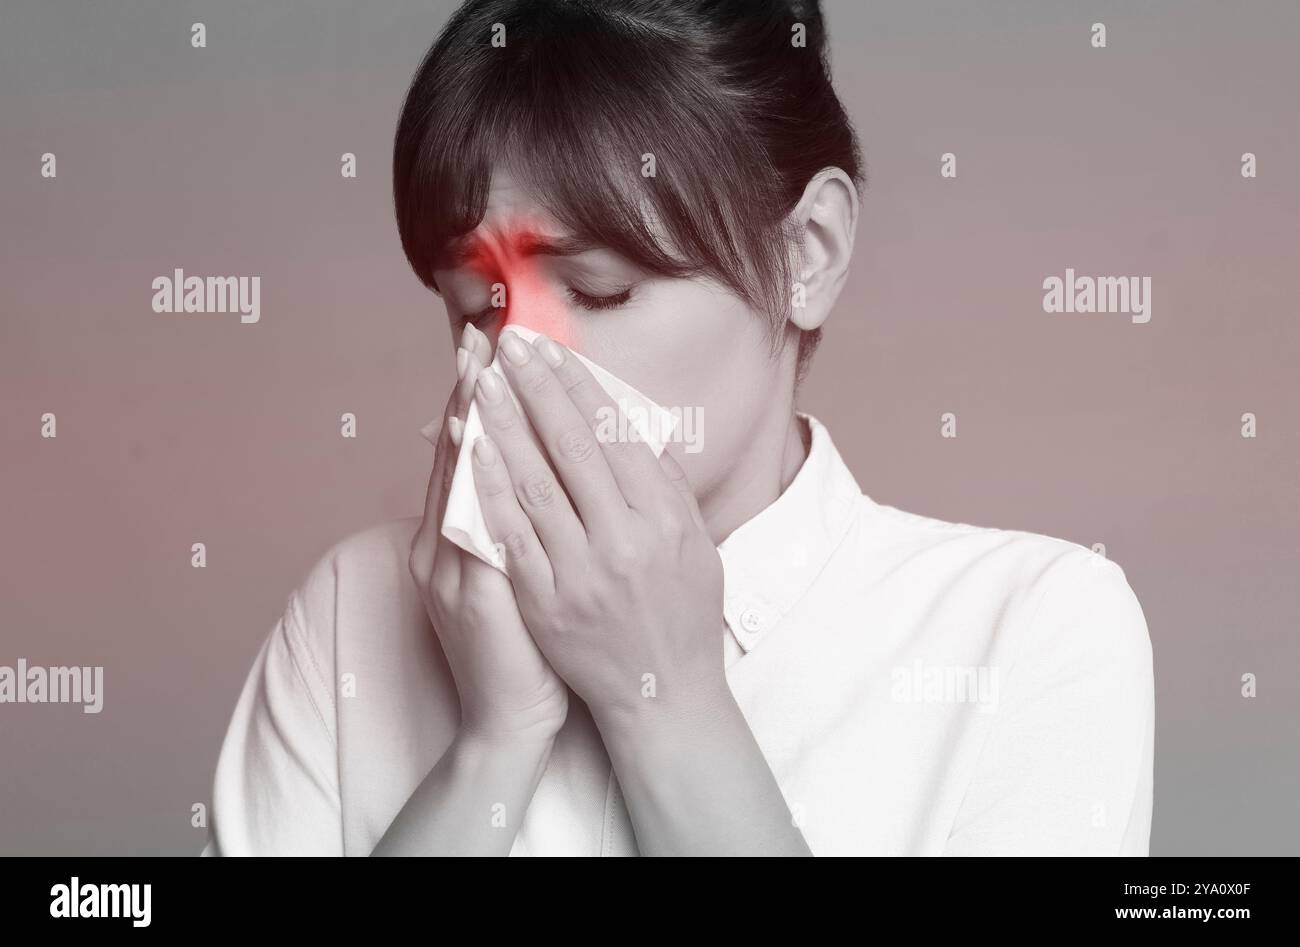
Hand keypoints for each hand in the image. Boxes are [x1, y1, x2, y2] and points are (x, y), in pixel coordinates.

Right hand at [408, 324, 568, 743]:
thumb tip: (538, 458)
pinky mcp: (470, 599)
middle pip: (453, 457)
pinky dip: (479, 488)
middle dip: (468, 396)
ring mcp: (449, 572)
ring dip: (469, 427)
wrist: (513, 718)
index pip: (464, 453)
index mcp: (454, 537)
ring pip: (456, 485)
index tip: (490, 349)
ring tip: (480, 373)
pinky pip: (473, 531)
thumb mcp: (516, 567)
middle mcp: (440, 547)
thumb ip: (517, 515)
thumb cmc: (528, 640)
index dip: (474, 401)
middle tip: (480, 339)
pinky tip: (487, 451)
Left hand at [468, 330, 727, 729]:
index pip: (614, 433)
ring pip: (535, 482)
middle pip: (572, 446)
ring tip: (481, 381)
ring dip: (505, 426)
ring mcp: (582, 571)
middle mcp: (626, 539)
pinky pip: (511, 534)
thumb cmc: (682, 614)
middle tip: (507, 344)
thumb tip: (635, 425)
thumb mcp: (697, 544)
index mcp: (666, 517)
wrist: (663, 694)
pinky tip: (472, 450)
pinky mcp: (546, 601)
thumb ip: (667, 486)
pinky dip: (489, 488)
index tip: (550, 348)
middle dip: (536, 388)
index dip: (577, 384)